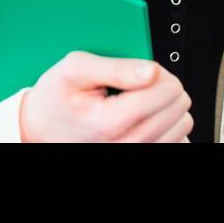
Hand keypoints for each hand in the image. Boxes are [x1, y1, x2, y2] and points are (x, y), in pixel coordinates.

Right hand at [18, 51, 191, 142]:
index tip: (141, 70)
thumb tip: (151, 71)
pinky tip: (148, 115)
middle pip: (177, 105)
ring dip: (168, 104)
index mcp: (110, 121)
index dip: (157, 71)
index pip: (165, 89)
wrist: (40, 128)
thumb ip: (116, 67)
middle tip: (139, 82)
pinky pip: (177, 139)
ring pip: (182, 122)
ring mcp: (135, 153)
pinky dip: (168, 123)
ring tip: (141, 99)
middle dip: (163, 85)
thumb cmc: (55, 98)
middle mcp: (127, 144)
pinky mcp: (141, 155)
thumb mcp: (74, 69)